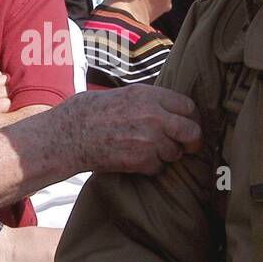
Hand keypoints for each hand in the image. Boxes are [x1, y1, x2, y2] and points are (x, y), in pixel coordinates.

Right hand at [59, 86, 202, 174]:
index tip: (188, 125)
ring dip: (166, 155)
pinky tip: (135, 159)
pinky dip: (150, 167)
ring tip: (147, 150)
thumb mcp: (124, 94)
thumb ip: (150, 101)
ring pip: (175, 153)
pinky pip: (159, 168)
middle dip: (192, 141)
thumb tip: (170, 110)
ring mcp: (150, 140)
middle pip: (192, 132)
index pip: (188, 107)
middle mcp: (154, 116)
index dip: (191, 118)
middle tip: (189, 146)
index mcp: (150, 96)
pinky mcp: (142, 161)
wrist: (70, 135)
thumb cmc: (91, 112)